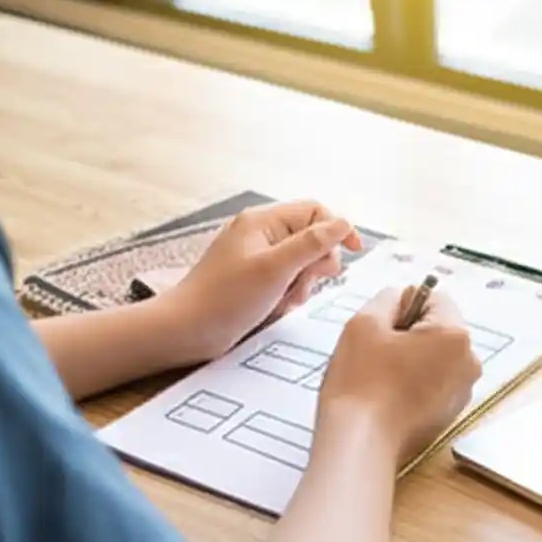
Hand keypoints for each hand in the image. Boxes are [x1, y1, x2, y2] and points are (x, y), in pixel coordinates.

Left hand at [161, 200, 362, 361]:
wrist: (187, 330)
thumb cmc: (226, 298)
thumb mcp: (276, 269)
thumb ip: (312, 244)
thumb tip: (343, 223)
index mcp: (262, 221)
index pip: (315, 212)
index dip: (337, 229)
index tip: (354, 253)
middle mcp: (260, 234)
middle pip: (311, 238)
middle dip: (316, 263)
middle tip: (305, 283)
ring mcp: (257, 257)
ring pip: (302, 263)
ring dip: (303, 283)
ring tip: (286, 300)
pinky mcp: (254, 279)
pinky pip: (287, 280)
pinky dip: (289, 294)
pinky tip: (276, 307)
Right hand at [318, 287, 481, 465]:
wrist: (360, 445)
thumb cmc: (360, 384)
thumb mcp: (364, 323)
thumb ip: (387, 298)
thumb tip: (401, 296)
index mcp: (455, 336)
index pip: (434, 298)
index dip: (403, 306)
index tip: (382, 329)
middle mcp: (469, 363)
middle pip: (438, 328)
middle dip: (409, 333)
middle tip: (377, 353)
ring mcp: (462, 392)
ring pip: (434, 356)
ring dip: (410, 358)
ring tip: (381, 377)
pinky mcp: (449, 414)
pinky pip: (433, 383)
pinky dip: (413, 382)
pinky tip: (388, 396)